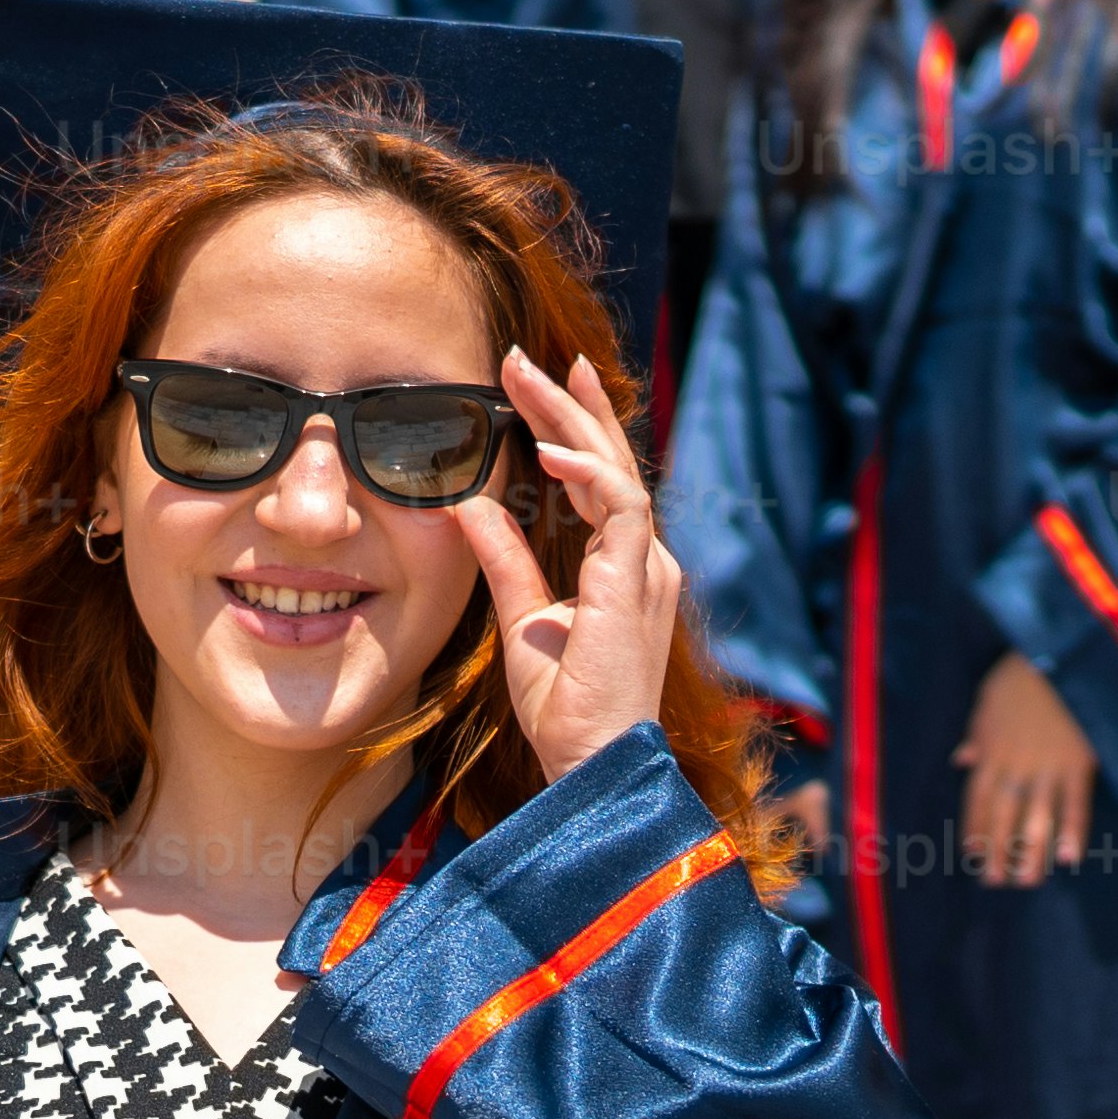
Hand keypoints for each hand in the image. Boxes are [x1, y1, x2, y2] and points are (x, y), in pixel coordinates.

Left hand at [447, 348, 682, 785]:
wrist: (594, 760)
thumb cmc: (566, 708)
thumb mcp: (524, 619)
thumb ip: (506, 559)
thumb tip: (471, 506)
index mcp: (622, 566)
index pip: (597, 479)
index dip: (570, 429)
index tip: (536, 385)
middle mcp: (642, 558)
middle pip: (608, 460)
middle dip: (568, 404)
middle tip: (527, 358)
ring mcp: (645, 566)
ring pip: (614, 468)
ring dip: (571, 422)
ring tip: (530, 380)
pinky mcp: (635, 578)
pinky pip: (618, 505)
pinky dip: (585, 473)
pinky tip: (549, 452)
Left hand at [961, 651, 1097, 888]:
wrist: (1059, 655)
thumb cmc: (1020, 676)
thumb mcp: (986, 701)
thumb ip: (975, 735)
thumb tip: (960, 760)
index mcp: (990, 752)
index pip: (978, 800)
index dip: (975, 830)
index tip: (973, 855)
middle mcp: (1016, 766)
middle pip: (1004, 816)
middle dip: (998, 851)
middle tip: (996, 882)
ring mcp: (1049, 767)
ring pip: (1038, 817)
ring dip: (1031, 852)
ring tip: (1028, 881)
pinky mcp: (1080, 763)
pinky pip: (1076, 803)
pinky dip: (1074, 831)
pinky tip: (1070, 858)